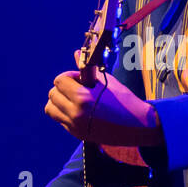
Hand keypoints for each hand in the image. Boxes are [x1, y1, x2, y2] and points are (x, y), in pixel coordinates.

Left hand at [44, 67, 161, 146]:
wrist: (137, 125)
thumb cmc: (124, 100)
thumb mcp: (106, 81)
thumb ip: (86, 69)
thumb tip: (76, 53)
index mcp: (82, 97)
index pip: (59, 81)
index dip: (69, 76)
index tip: (79, 78)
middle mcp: (75, 113)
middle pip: (52, 95)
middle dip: (62, 88)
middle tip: (77, 88)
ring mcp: (75, 125)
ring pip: (50, 109)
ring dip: (58, 101)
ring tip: (74, 99)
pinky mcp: (77, 133)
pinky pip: (60, 119)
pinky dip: (65, 113)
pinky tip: (80, 110)